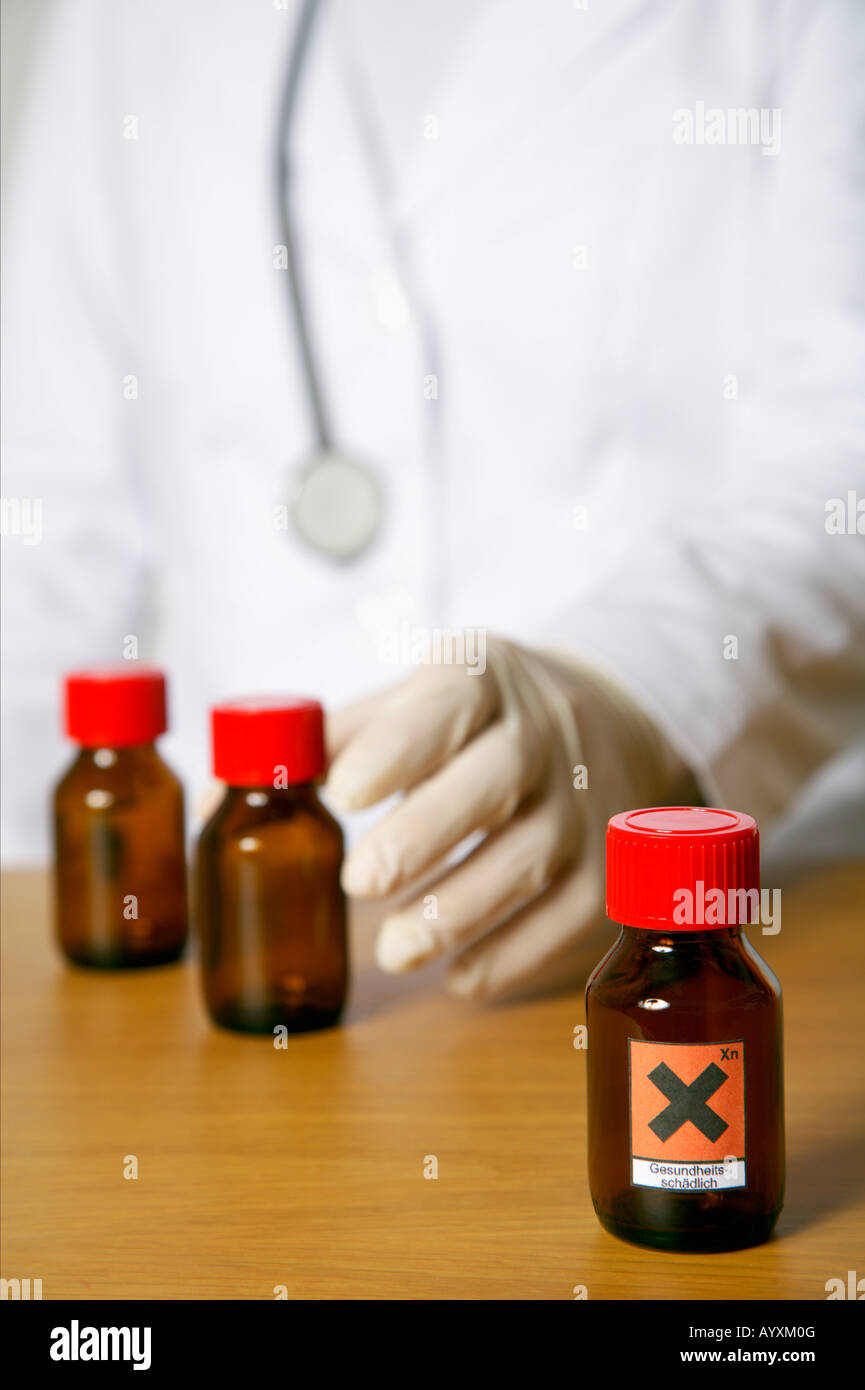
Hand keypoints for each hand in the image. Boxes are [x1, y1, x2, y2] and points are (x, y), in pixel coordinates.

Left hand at [326, 635, 694, 998]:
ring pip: (531, 854)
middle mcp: (543, 731)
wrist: (607, 721)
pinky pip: (568, 912)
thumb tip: (230, 800)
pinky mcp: (605, 863)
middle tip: (358, 882)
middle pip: (494, 780)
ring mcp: (583, 799)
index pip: (447, 704)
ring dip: (462, 909)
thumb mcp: (410, 700)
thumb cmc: (472, 719)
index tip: (343, 794)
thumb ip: (331, 742)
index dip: (397, 750)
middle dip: (424, 834)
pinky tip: (461, 978)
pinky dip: (516, 951)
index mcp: (482, 677)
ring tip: (394, 950)